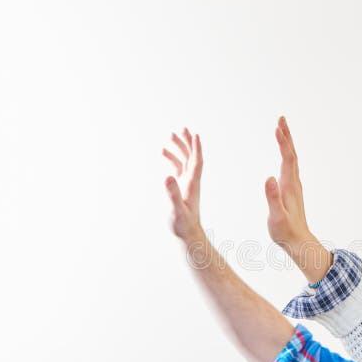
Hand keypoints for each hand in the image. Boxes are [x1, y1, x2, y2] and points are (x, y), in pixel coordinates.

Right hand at [162, 128, 203, 242]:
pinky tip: (164, 152)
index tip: (195, 135)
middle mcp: (191, 181)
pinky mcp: (181, 186)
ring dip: (180, 148)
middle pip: (192, 157)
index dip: (196, 148)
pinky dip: (172, 158)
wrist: (187, 233)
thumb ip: (172, 194)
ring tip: (171, 135)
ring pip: (185, 161)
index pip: (197, 162)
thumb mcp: (176, 209)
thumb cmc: (183, 224)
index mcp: (193, 184)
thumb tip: (167, 176)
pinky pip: (178, 168)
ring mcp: (186, 183)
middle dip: (188, 142)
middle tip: (182, 128)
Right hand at [264, 117, 331, 283]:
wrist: (298, 242)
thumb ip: (273, 198)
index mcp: (289, 186)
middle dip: (286, 136)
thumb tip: (269, 178)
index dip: (283, 142)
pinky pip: (289, 166)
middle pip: (291, 154)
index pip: (288, 158)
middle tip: (281, 119)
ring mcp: (294, 186)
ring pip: (291, 159)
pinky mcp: (292, 190)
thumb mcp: (276, 217)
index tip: (278, 126)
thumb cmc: (285, 232)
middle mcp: (294, 183)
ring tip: (280, 129)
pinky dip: (286, 154)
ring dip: (287, 143)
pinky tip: (283, 153)